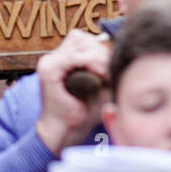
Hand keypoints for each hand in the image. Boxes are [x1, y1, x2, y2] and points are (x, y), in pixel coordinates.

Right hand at [36, 28, 111, 154]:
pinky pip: (73, 57)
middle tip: (107, 70)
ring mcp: (48, 63)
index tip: (108, 65)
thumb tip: (121, 53)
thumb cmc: (83, 113)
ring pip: (78, 43)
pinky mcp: (48, 71)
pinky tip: (98, 74)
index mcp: (60, 60)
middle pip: (80, 38)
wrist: (64, 133)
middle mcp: (51, 58)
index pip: (81, 39)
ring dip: (95, 56)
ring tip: (103, 73)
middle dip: (98, 51)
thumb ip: (105, 68)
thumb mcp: (98, 86)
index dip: (98, 48)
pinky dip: (89, 62)